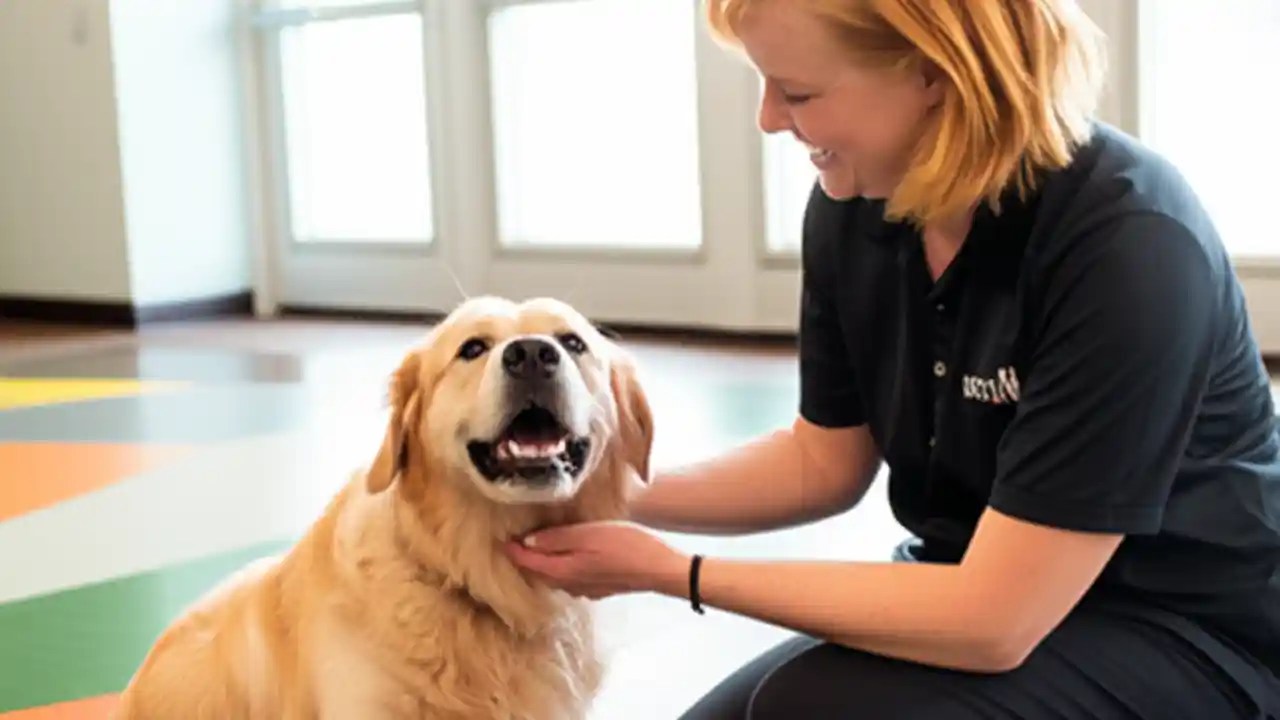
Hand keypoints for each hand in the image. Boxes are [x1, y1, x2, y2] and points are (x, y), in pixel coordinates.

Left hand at [503, 521, 689, 600]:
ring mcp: (584, 589)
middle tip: (514, 538)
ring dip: (544, 562)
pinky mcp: (598, 588)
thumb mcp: (588, 534)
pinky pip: (570, 578)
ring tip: (538, 543)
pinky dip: (562, 566)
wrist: (659, 569)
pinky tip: (568, 555)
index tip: (500, 537)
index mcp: (562, 571)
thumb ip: (556, 539)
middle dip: (525, 557)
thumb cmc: (625, 545)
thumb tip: (527, 542)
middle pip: (538, 572)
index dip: (512, 550)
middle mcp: (569, 585)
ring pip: (554, 576)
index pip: (527, 562)